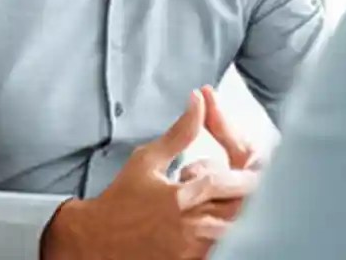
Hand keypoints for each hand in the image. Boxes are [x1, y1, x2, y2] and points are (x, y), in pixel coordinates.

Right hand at [41, 90, 259, 259]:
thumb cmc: (121, 199)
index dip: (243, 173)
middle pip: (239, 209)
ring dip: (234, 214)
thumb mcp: (147, 159)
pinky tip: (211, 222)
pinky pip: (220, 248)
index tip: (250, 168)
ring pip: (233, 231)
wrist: (95, 241)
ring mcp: (191, 249)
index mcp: (180, 197)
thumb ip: (180, 132)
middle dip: (245, 193)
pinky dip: (222, 233)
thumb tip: (198, 100)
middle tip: (245, 184)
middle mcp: (189, 226)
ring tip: (221, 203)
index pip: (225, 182)